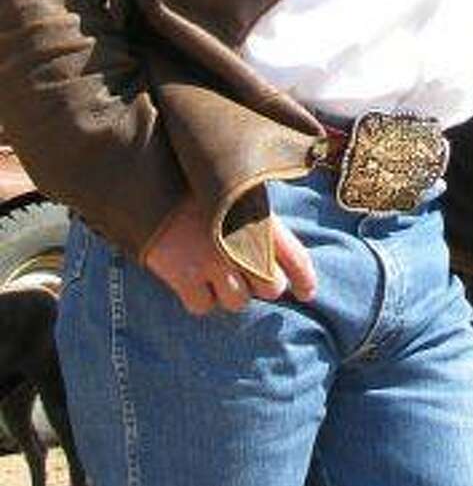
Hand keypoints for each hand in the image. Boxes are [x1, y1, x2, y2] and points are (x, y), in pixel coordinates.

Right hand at [143, 195, 316, 315]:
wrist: (151, 179)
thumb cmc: (197, 182)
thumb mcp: (239, 190)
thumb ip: (260, 218)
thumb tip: (276, 250)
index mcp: (260, 217)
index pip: (295, 256)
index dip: (305, 278)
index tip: (307, 292)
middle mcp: (242, 244)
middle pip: (270, 287)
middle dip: (261, 284)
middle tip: (245, 272)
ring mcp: (213, 262)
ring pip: (237, 301)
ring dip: (229, 292)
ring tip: (215, 269)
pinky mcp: (184, 276)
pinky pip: (203, 306)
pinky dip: (199, 298)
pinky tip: (193, 278)